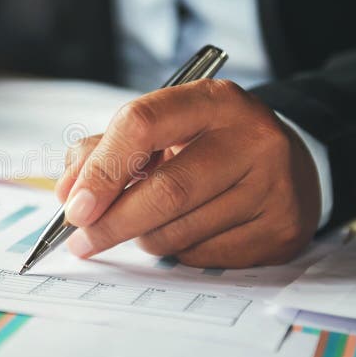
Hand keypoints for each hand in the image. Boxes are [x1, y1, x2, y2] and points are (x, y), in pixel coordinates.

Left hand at [54, 79, 320, 267]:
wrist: (288, 163)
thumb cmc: (207, 144)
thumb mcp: (163, 129)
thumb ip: (106, 150)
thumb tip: (68, 193)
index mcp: (214, 100)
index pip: (142, 124)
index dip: (101, 170)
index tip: (72, 205)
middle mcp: (251, 138)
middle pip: (165, 191)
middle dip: (111, 223)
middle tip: (81, 241)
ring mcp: (272, 187)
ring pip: (178, 232)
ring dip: (142, 237)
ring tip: (143, 224)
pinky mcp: (279, 231)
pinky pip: (202, 256)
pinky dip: (176, 251)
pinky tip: (184, 231)